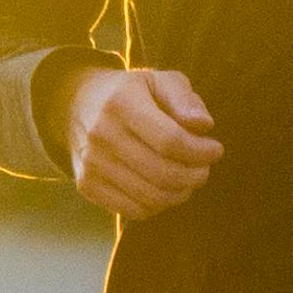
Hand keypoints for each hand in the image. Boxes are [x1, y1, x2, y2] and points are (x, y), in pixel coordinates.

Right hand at [65, 60, 222, 216]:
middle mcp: (101, 135)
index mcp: (121, 103)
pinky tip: (165, 190)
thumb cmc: (131, 93)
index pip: (170, 141)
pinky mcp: (86, 185)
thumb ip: (184, 99)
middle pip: (162, 173)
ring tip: (188, 179)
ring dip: (180, 193)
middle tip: (204, 169)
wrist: (76, 104)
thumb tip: (204, 125)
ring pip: (150, 197)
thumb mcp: (159, 81)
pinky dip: (157, 206)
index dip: (200, 152)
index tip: (215, 150)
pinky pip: (132, 210)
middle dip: (195, 176)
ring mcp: (91, 163)